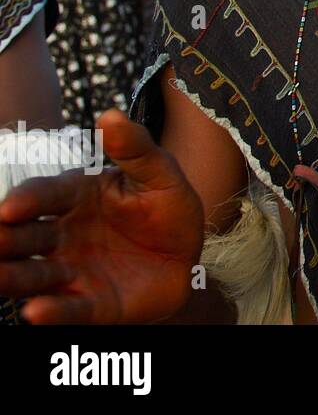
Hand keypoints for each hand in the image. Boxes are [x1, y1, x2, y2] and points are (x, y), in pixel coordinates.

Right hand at [0, 110, 204, 323]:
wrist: (189, 256)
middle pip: (25, 237)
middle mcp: (63, 235)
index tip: (10, 207)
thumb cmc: (168, 209)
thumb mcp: (161, 175)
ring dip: (13, 277)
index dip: (26, 200)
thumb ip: (136, 148)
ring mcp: (72, 272)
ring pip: (33, 275)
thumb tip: (109, 115)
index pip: (44, 194)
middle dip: (4, 239)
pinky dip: (51, 312)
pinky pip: (67, 310)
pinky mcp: (89, 305)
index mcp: (76, 197)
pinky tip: (35, 312)